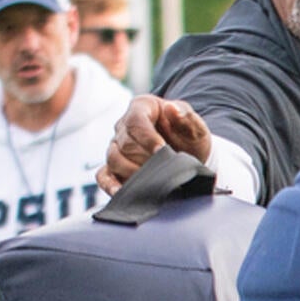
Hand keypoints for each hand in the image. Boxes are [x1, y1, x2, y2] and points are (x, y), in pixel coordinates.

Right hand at [96, 95, 211, 194]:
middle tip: (162, 168)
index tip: (162, 150)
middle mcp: (124, 125)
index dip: (147, 137)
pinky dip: (109, 185)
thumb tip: (172, 108)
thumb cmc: (189, 137)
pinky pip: (104, 175)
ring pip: (113, 158)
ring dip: (131, 172)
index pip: (136, 120)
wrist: (188, 155)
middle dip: (144, 158)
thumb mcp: (196, 126)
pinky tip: (120, 193)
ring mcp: (116, 146)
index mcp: (143, 107)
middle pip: (125, 142)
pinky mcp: (114, 167)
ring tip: (151, 180)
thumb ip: (186, 117)